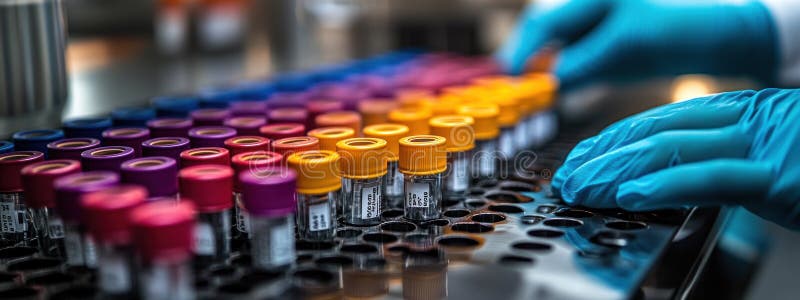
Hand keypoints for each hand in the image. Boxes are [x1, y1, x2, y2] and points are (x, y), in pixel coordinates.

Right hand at [496, 0, 777, 87]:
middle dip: (523, 62)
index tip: (512, 84)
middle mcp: (585, 11)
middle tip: (509, 95)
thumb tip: (545, 85)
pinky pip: (569, 64)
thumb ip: (582, 63)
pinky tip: (550, 96)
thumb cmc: (677, 29)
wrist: (718, 40)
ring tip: (523, 100)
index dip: (522, 53)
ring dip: (537, 75)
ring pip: (551, 52)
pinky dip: (557, 81)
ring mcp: (593, 31)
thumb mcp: (625, 46)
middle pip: (540, 35)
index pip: (543, 24)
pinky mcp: (602, 51)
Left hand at [551, 89, 799, 228]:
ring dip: (617, 171)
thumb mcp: (760, 157)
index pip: (658, 120)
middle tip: (568, 179)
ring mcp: (764, 142)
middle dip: (603, 156)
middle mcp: (747, 118)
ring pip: (672, 148)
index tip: (579, 160)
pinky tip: (632, 195)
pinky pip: (712, 175)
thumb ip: (715, 157)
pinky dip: (667, 183)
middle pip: (655, 130)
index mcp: (739, 111)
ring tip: (584, 189)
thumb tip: (660, 174)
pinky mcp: (780, 175)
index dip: (612, 140)